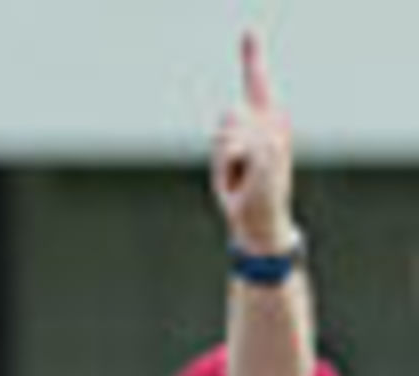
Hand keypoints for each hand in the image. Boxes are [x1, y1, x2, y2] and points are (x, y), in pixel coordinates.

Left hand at [211, 32, 294, 252]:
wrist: (261, 225)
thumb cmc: (246, 195)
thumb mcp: (232, 160)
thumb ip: (230, 134)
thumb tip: (231, 111)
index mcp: (267, 121)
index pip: (256, 82)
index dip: (252, 55)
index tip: (249, 30)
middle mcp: (274, 123)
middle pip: (226, 116)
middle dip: (222, 147)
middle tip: (237, 174)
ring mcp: (274, 135)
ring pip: (226, 132)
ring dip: (224, 162)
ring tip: (240, 179)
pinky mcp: (269, 149)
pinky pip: (231, 149)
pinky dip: (228, 170)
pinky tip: (243, 183)